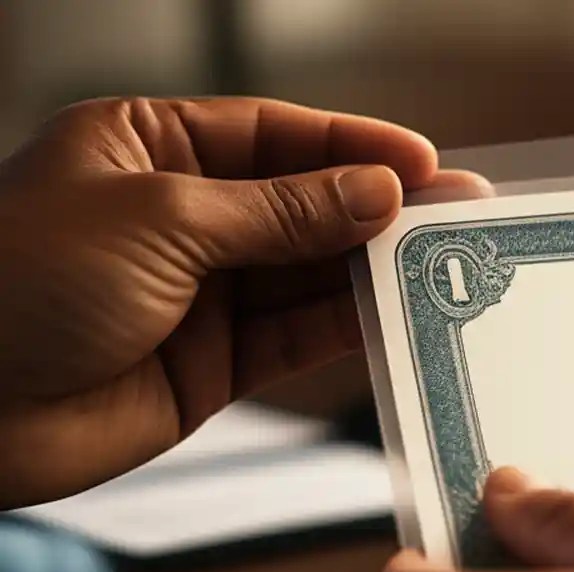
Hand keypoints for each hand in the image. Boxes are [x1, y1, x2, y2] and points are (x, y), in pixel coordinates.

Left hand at [0, 97, 489, 506]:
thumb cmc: (18, 282)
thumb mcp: (162, 218)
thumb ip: (281, 212)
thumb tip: (375, 192)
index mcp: (149, 147)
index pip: (274, 135)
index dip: (352, 145)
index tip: (422, 162)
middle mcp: (181, 215)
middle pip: (303, 204)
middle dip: (377, 210)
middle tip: (457, 214)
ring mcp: (200, 291)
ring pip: (309, 273)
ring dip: (373, 269)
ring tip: (444, 265)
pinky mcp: (213, 362)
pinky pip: (295, 335)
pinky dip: (346, 327)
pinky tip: (394, 314)